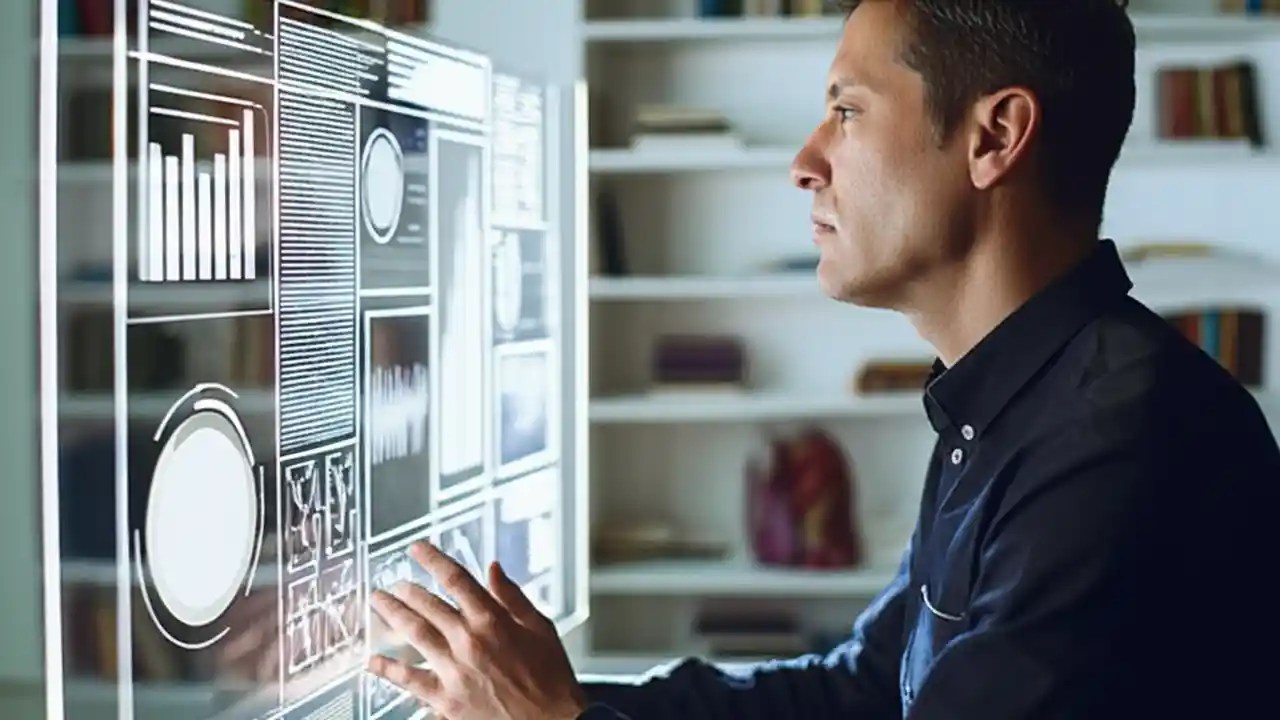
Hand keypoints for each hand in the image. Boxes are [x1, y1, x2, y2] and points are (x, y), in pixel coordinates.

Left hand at [367, 541, 586, 719]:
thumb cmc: (550, 678)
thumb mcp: (541, 627)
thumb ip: (513, 596)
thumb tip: (493, 569)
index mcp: (493, 620)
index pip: (456, 579)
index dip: (433, 560)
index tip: (418, 550)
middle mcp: (469, 641)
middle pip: (429, 604)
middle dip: (407, 589)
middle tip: (394, 581)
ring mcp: (454, 670)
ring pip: (415, 633)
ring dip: (393, 614)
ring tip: (379, 602)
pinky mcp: (446, 698)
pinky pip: (409, 680)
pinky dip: (388, 670)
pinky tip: (373, 662)